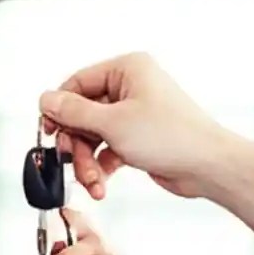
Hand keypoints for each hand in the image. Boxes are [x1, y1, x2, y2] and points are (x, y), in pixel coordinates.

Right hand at [38, 52, 240, 200]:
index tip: (47, 130)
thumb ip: (74, 112)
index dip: (59, 108)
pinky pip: (107, 149)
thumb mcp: (113, 124)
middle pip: (82, 114)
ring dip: (87, 162)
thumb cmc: (173, 137)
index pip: (77, 83)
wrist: (207, 167)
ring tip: (92, 181)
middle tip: (70, 161)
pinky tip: (101, 184)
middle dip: (76, 144)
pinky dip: (101, 167)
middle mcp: (131, 87)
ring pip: (93, 136)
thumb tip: (46, 100)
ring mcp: (134, 114)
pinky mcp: (137, 137)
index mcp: (127, 69)